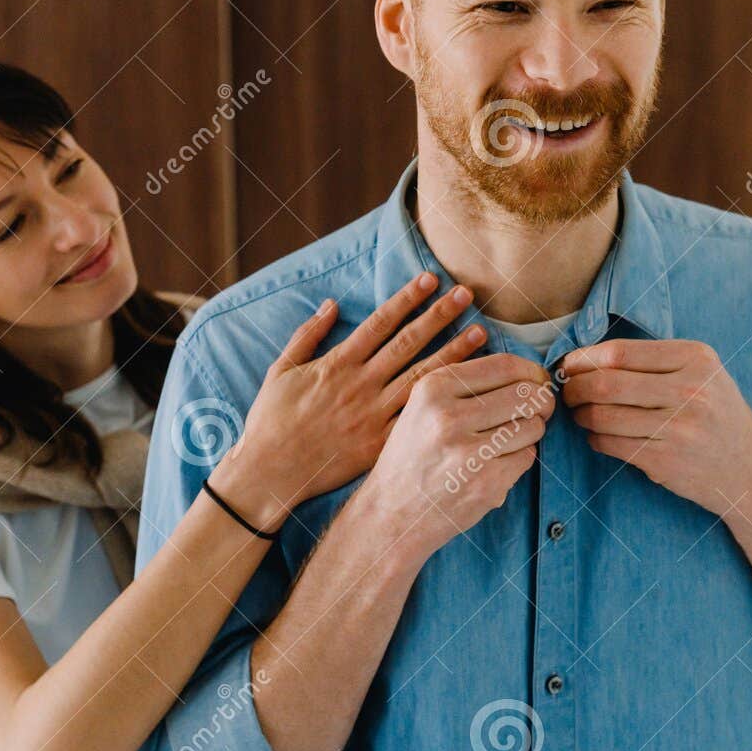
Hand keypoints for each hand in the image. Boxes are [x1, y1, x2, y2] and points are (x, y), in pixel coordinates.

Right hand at [212, 272, 486, 529]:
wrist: (271, 472)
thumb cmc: (271, 421)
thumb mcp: (280, 370)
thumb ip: (307, 335)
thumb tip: (331, 304)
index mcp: (338, 363)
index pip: (381, 322)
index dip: (408, 298)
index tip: (432, 278)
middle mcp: (361, 384)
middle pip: (409, 343)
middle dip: (440, 316)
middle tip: (467, 295)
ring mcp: (374, 414)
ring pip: (422, 378)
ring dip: (454, 353)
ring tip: (481, 334)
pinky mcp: (381, 444)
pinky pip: (420, 420)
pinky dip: (446, 404)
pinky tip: (469, 391)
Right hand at [352, 351, 551, 565]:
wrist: (391, 512)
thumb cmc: (413, 456)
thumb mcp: (422, 407)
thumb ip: (465, 385)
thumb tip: (527, 374)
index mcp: (433, 389)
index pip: (505, 365)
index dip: (532, 373)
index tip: (538, 382)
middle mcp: (448, 416)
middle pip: (526, 394)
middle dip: (542, 402)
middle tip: (539, 411)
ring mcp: (468, 452)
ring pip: (532, 426)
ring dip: (531, 432)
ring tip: (510, 441)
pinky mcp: (485, 483)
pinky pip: (527, 457)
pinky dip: (519, 459)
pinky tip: (496, 465)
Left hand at [559, 339, 751, 517]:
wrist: (750, 469)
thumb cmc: (716, 414)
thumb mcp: (701, 373)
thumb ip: (653, 361)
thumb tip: (585, 358)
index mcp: (696, 358)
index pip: (620, 352)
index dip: (583, 359)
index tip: (568, 366)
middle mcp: (689, 390)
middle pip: (605, 383)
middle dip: (575, 388)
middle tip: (567, 392)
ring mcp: (679, 428)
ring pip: (603, 416)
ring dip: (581, 415)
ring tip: (580, 414)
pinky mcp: (666, 460)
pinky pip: (611, 444)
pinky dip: (595, 438)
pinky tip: (597, 436)